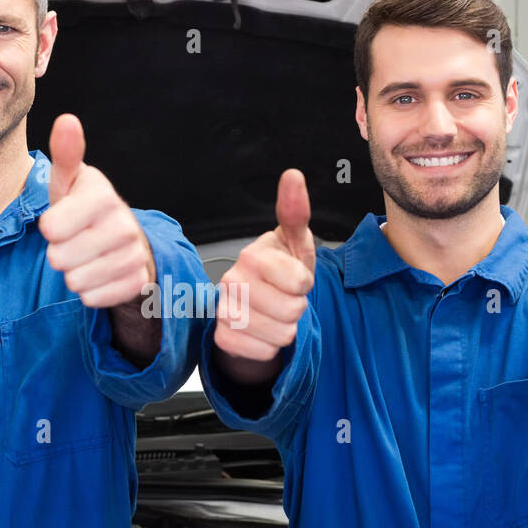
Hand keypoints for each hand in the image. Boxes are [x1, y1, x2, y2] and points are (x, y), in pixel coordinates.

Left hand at [38, 113, 154, 307]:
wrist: (121, 242)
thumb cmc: (84, 210)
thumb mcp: (70, 182)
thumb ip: (66, 154)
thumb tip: (67, 121)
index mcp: (102, 195)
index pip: (50, 229)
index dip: (49, 229)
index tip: (61, 222)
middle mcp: (124, 224)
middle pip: (60, 259)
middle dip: (59, 255)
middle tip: (74, 242)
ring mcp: (134, 254)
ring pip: (76, 281)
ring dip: (74, 274)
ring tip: (85, 257)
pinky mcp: (138, 282)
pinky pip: (93, 298)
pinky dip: (90, 291)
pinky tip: (98, 273)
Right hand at [212, 168, 315, 362]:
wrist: (255, 306)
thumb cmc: (280, 272)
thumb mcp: (294, 243)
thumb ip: (295, 213)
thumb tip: (292, 175)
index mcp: (252, 255)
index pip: (300, 281)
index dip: (305, 284)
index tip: (295, 279)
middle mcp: (231, 280)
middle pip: (292, 311)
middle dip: (296, 309)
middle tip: (284, 300)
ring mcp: (223, 309)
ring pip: (280, 334)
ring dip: (285, 329)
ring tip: (274, 315)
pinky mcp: (221, 337)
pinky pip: (263, 352)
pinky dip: (269, 347)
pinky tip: (261, 332)